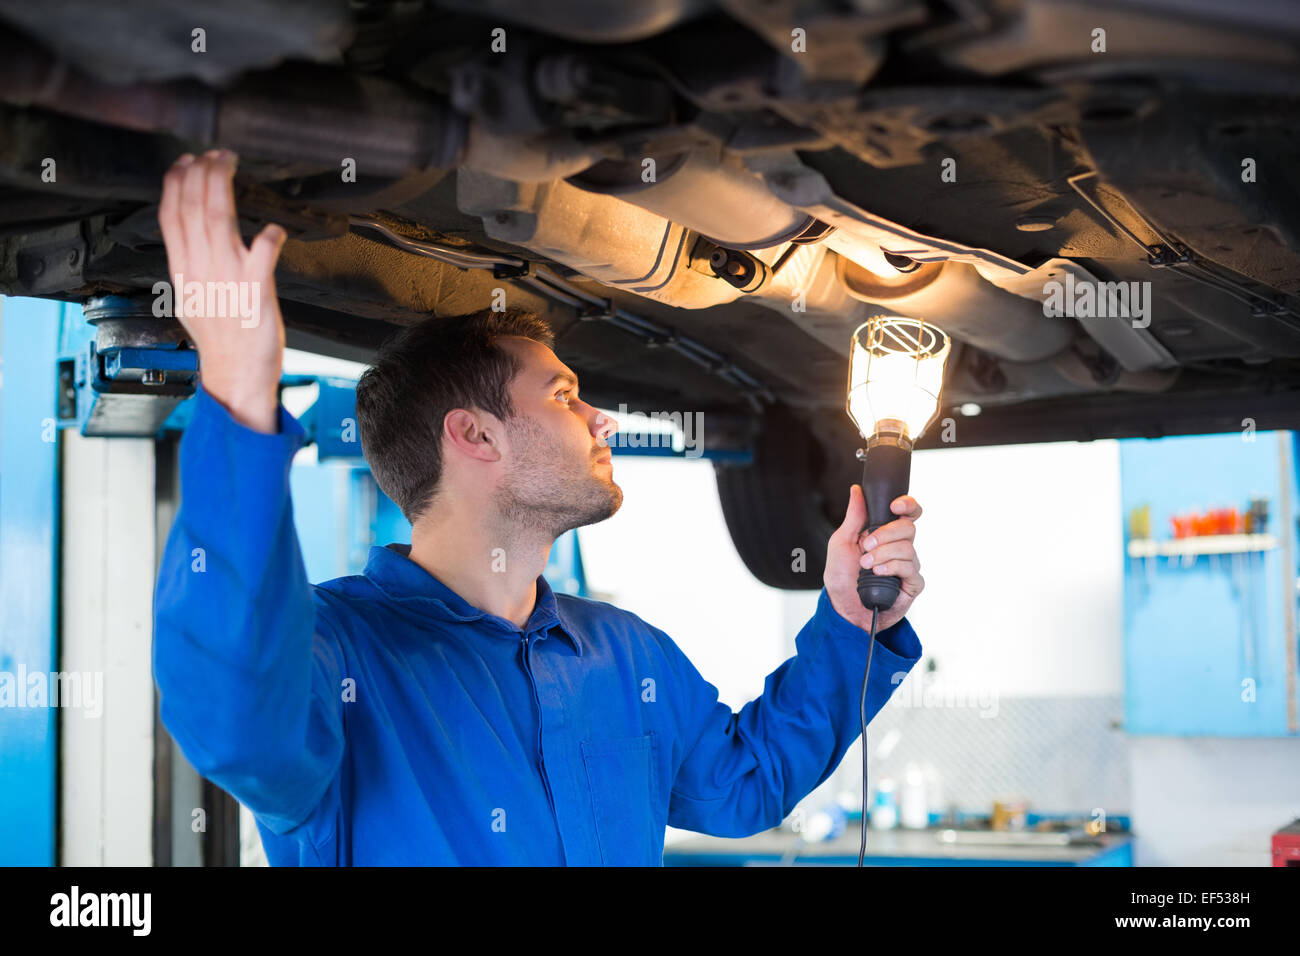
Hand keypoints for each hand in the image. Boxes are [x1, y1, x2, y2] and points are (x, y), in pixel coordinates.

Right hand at [158, 149, 287, 431]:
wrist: (236, 376)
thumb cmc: (221, 341)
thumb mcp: (192, 299)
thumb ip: (192, 266)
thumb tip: (192, 238)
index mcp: (185, 272)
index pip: (172, 217)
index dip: (176, 184)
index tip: (184, 163)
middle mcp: (203, 271)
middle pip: (194, 210)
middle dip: (201, 175)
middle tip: (212, 154)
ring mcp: (228, 280)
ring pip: (219, 222)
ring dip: (224, 188)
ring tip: (229, 166)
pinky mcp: (256, 293)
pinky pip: (262, 256)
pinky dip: (269, 238)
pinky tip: (274, 227)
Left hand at [823, 485, 923, 633]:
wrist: (843, 609)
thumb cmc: (842, 577)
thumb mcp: (841, 543)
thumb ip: (853, 517)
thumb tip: (857, 490)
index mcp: (885, 533)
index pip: (907, 512)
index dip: (907, 504)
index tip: (894, 506)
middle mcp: (899, 547)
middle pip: (908, 527)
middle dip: (885, 534)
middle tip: (865, 546)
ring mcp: (908, 565)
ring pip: (908, 548)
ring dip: (882, 555)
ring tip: (866, 566)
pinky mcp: (913, 583)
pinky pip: (910, 568)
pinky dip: (891, 568)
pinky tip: (878, 573)